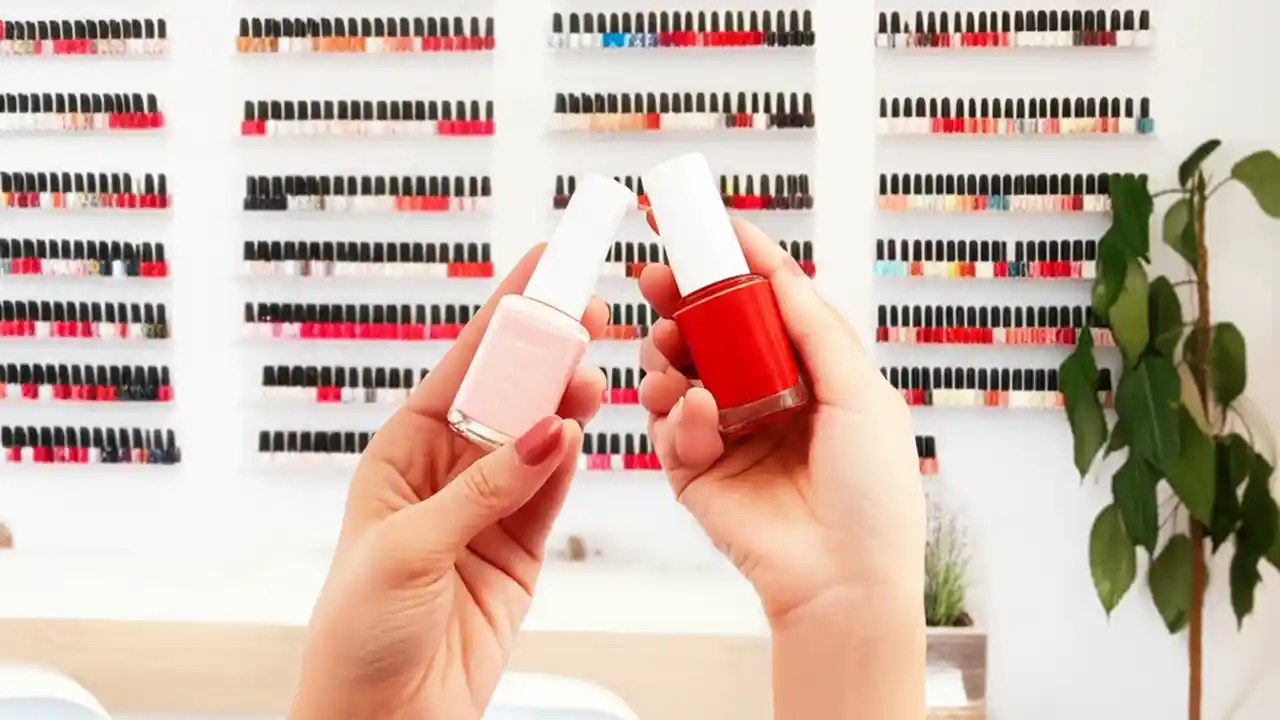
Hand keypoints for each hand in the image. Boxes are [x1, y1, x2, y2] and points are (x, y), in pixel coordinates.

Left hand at [290, 246, 607, 719]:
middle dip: (545, 351)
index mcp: (401, 455)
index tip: (541, 269)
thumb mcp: (408, 549)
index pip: (461, 369)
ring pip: (540, 437)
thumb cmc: (355, 634)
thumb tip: (544, 433)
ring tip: (590, 375)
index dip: (502, 316)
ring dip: (566, 402)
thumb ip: (484, 490)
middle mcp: (447, 473)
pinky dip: (571, 461)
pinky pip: (553, 490)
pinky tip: (581, 429)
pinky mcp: (520, 548)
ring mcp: (488, 508)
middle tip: (584, 315)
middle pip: (508, 394)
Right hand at [638, 218, 925, 620]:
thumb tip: (775, 265)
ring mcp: (725, 433)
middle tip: (656, 279)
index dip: (728, 262)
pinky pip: (666, 427)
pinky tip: (698, 418)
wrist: (844, 577)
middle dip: (678, 299)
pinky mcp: (694, 472)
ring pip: (675, 371)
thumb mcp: (859, 391)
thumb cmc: (872, 490)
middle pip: (707, 331)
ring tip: (670, 354)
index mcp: (806, 373)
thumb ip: (812, 325)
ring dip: (666, 353)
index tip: (693, 223)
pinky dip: (677, 414)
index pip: (759, 304)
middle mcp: (762, 396)